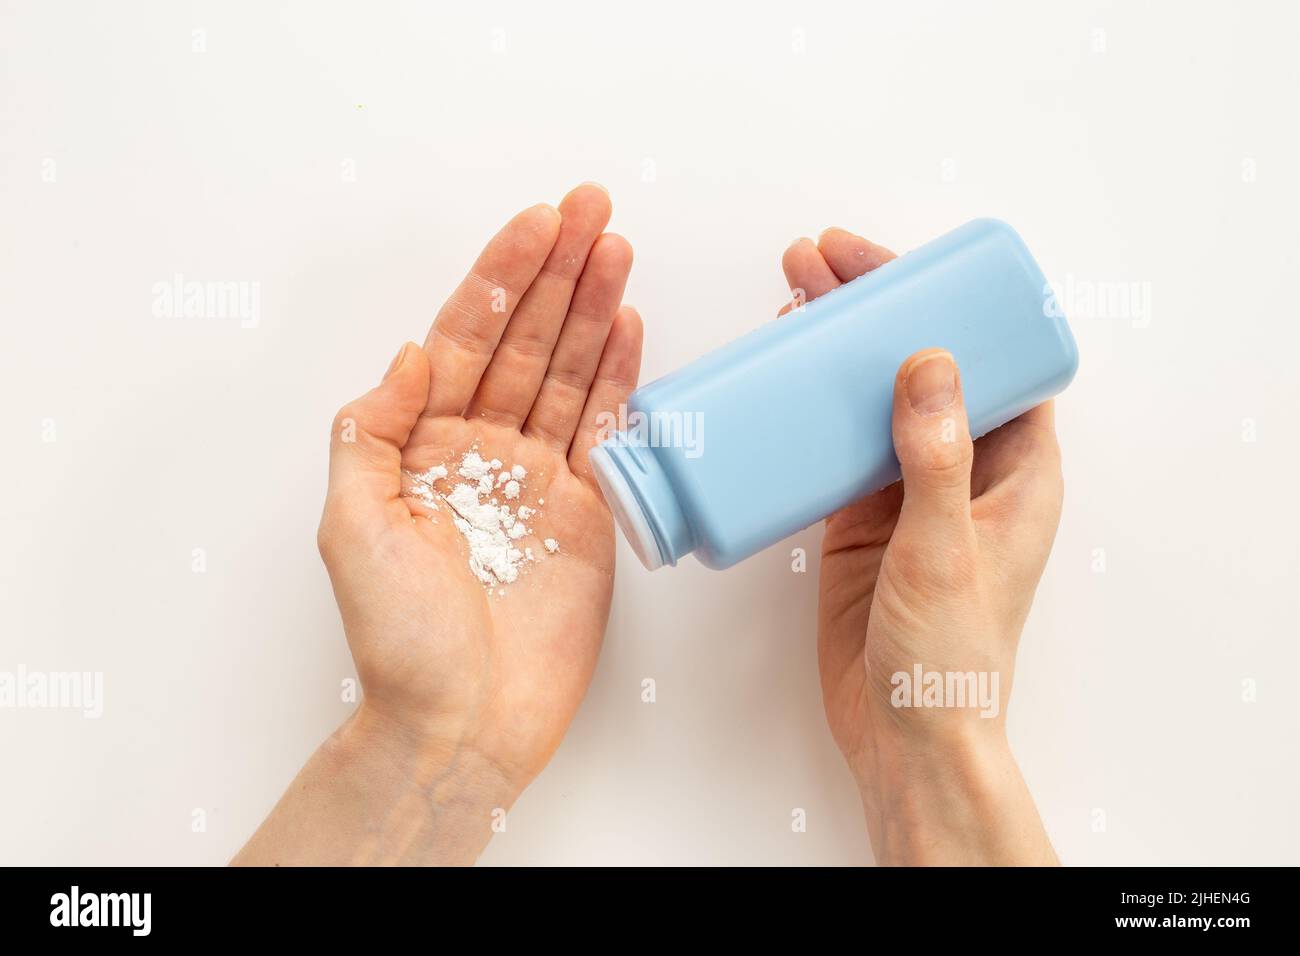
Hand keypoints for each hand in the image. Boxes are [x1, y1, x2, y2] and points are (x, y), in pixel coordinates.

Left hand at [235, 185, 641, 864]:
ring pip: (570, 372)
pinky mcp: (588, 512)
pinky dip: (621, 377)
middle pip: (526, 339)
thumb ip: (373, 432)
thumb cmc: (397, 638)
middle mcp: (483, 449)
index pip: (467, 337)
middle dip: (557, 271)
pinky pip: (607, 430)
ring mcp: (539, 477)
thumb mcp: (351, 527)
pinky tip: (629, 326)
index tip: (534, 224)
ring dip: (594, 308)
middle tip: (591, 207)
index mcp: (423, 444)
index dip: (501, 276)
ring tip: (617, 249)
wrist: (460, 722)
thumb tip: (414, 353)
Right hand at [782, 229, 1060, 864]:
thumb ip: (936, 458)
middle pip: (919, 363)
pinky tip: (776, 379)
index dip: (942, 300)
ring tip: (788, 299)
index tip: (886, 263)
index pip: (989, 356)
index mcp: (1017, 468)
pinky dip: (806, 410)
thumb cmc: (950, 655)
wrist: (903, 736)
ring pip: (870, 398)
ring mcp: (906, 493)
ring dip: (834, 349)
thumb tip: (927, 358)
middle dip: (872, 308)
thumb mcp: (944, 548)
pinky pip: (831, 447)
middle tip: (817, 260)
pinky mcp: (856, 520)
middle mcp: (964, 469)